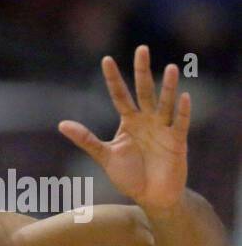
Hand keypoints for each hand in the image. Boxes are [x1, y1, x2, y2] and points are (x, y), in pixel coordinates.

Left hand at [59, 45, 189, 210]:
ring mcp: (163, 129)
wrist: (151, 196)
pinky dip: (183, 111)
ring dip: (167, 87)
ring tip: (170, 67)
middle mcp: (147, 120)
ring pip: (165, 103)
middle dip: (142, 71)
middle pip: (144, 91)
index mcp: (129, 122)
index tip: (106, 59)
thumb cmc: (130, 175)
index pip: (119, 95)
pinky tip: (184, 97)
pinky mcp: (177, 141)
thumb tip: (61, 124)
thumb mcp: (104, 156)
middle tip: (142, 49)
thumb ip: (86, 139)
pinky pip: (180, 123)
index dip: (113, 78)